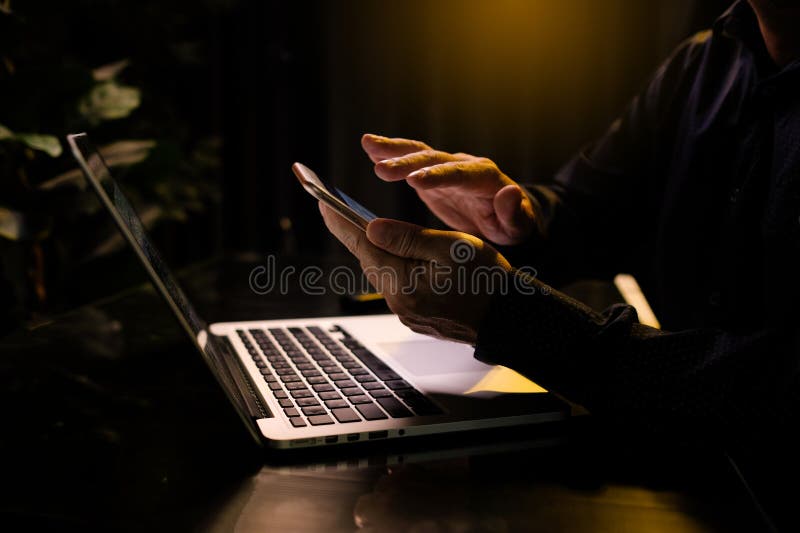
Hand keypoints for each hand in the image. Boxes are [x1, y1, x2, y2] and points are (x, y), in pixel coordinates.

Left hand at [319, 202, 511, 343]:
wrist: (509, 318)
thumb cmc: (487, 279)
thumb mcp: (451, 247)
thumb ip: (409, 237)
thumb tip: (372, 228)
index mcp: (404, 284)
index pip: (363, 246)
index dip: (340, 221)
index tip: (322, 203)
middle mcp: (399, 302)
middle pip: (370, 259)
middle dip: (355, 233)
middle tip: (337, 208)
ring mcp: (407, 312)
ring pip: (384, 271)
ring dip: (378, 249)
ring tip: (367, 225)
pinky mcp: (417, 315)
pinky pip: (398, 284)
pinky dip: (394, 265)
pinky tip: (397, 251)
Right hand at [361, 133, 535, 245]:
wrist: (505, 216)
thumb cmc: (513, 224)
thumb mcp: (518, 226)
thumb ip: (513, 212)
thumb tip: (510, 192)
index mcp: (484, 178)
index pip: (459, 175)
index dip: (437, 177)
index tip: (414, 183)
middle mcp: (464, 165)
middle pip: (434, 160)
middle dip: (408, 163)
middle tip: (381, 168)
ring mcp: (447, 167)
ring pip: (420, 153)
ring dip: (394, 149)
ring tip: (368, 143)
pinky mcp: (432, 174)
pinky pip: (411, 161)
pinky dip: (391, 152)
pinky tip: (370, 147)